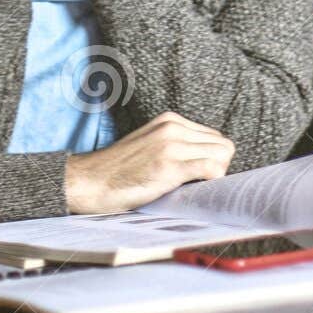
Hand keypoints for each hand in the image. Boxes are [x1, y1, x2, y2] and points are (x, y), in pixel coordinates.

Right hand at [64, 112, 234, 213]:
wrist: (88, 182)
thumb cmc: (116, 171)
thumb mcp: (148, 144)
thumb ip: (174, 145)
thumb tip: (204, 161)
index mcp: (169, 120)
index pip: (214, 137)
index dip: (212, 158)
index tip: (199, 175)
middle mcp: (173, 127)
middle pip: (224, 145)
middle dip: (219, 166)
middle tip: (199, 185)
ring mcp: (172, 145)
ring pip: (223, 156)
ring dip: (216, 176)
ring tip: (194, 188)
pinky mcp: (169, 167)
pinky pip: (212, 170)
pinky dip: (213, 182)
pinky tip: (194, 191)